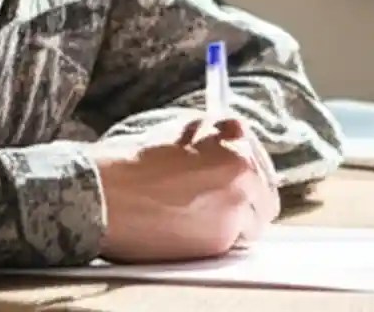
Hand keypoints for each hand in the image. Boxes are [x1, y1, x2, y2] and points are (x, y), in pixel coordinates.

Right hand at [88, 117, 279, 262]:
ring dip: (238, 222)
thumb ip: (215, 139)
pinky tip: (193, 231)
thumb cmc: (134, 163)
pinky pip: (235, 242)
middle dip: (249, 200)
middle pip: (265, 193)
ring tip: (204, 220)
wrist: (107, 193)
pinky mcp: (224, 236)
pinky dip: (219, 239)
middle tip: (225, 207)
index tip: (239, 181)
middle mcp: (244, 168)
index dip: (247, 173)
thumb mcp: (182, 132)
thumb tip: (232, 143)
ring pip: (255, 220)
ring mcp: (237, 203)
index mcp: (234, 137)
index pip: (259, 160)